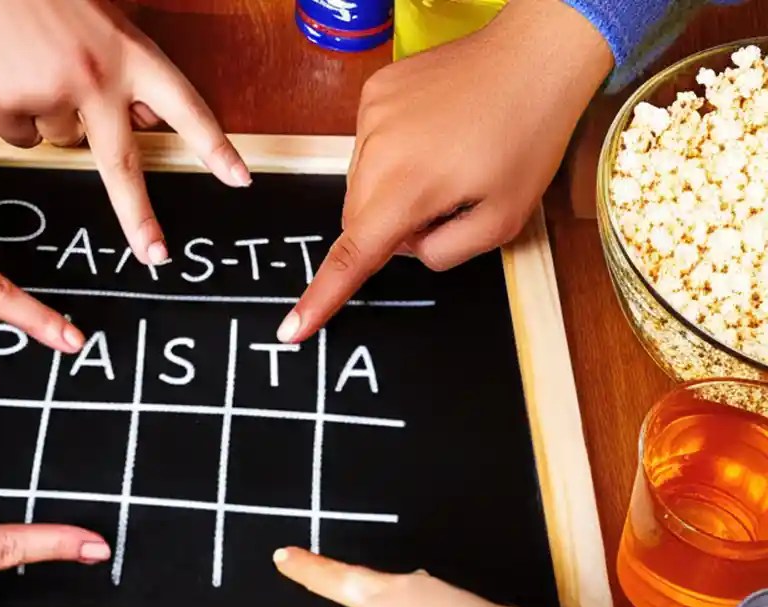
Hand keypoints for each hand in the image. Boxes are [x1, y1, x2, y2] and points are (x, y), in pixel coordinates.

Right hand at [0, 0, 249, 264]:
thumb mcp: (100, 18)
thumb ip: (124, 69)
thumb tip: (141, 121)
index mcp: (128, 53)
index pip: (185, 107)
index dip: (214, 147)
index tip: (239, 179)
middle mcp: (96, 79)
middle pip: (122, 167)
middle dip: (140, 218)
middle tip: (156, 254)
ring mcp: (51, 96)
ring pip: (61, 140)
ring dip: (53, 116)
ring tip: (34, 65)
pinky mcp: (7, 105)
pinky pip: (19, 135)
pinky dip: (12, 113)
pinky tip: (5, 73)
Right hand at [276, 0, 612, 342]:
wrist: (535, 57)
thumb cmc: (528, 137)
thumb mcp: (503, 220)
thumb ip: (445, 253)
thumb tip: (406, 248)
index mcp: (408, 190)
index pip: (353, 256)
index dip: (321, 298)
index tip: (291, 329)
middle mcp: (377, 152)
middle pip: (358, 218)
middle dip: (390, 226)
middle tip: (444, 206)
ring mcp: (370, 116)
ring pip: (361, 181)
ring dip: (391, 187)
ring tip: (445, 160)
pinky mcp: (374, 91)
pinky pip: (369, 142)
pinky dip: (393, 151)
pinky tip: (434, 133)